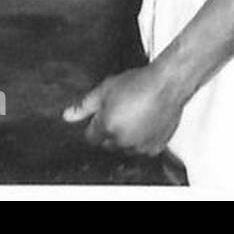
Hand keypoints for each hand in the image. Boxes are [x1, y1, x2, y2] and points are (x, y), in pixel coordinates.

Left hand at [61, 65, 184, 155]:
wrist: (166, 85)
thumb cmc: (138, 84)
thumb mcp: (104, 90)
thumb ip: (84, 106)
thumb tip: (68, 115)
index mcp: (107, 128)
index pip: (91, 138)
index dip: (94, 126)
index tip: (99, 117)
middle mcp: (123, 141)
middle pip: (107, 144)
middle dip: (108, 132)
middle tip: (117, 112)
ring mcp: (141, 147)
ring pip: (125, 148)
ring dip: (125, 137)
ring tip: (132, 115)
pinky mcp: (156, 148)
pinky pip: (142, 149)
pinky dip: (141, 141)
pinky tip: (144, 123)